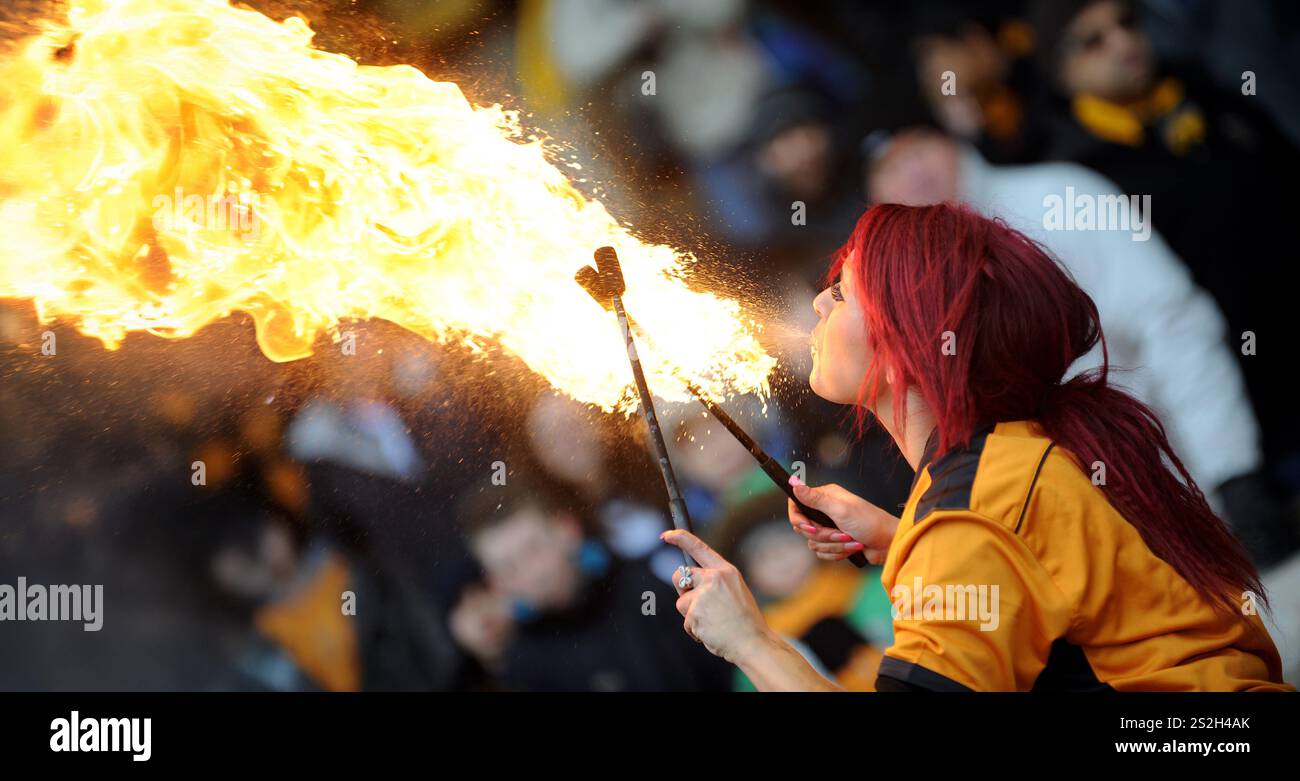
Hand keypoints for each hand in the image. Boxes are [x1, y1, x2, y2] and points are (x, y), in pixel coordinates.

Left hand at [660, 530, 773, 664]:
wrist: (752, 642)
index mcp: (726, 571)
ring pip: (681, 602)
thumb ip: (715, 582)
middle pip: (680, 575)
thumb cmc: (745, 620)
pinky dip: (695, 630)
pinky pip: (686, 622)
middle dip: (681, 589)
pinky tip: (711, 632)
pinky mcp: (694, 613)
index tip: (666, 535)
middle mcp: (713, 579)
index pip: (698, 547)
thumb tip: (690, 581)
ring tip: (712, 622)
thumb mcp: (735, 590)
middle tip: (697, 603)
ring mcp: (703, 596)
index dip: (680, 539)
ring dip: (691, 614)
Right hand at [787, 476, 899, 563]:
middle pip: (804, 527)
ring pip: (814, 542)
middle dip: (823, 536)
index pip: (796, 505)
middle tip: (841, 533)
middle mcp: (825, 510)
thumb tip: (793, 482)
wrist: (888, 543)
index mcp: (825, 496)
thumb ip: (814, 498)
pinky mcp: (834, 542)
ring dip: (834, 545)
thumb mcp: (840, 509)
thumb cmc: (870, 523)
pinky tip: (852, 548)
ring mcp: (829, 526)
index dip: (799, 519)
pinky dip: (837, 553)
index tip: (810, 527)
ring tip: (852, 540)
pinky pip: (822, 552)